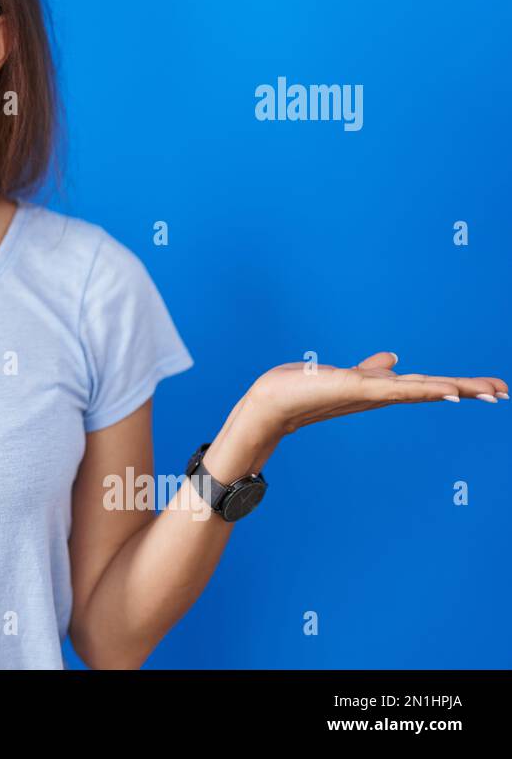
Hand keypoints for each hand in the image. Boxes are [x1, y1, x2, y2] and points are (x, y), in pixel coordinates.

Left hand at [235, 351, 507, 462]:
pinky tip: (446, 390)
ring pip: (422, 389)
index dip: (459, 385)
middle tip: (504, 392)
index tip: (492, 388)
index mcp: (382, 389)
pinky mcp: (356, 390)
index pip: (428, 385)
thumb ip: (372, 369)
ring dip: (455, 389)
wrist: (271, 402)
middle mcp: (380, 394)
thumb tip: (394, 358)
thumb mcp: (346, 375)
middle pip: (432, 388)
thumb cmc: (303, 389)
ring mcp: (370, 393)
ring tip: (489, 392)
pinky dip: (422, 389)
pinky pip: (396, 388)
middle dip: (468, 389)